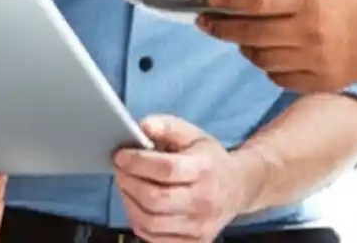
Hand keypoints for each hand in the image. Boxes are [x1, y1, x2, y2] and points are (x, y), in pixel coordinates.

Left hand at [113, 116, 257, 242]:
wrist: (237, 188)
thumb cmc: (209, 160)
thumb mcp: (192, 134)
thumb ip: (165, 126)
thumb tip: (142, 127)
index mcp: (205, 170)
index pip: (166, 169)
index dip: (137, 162)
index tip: (121, 155)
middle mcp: (204, 201)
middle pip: (154, 199)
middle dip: (128, 182)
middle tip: (120, 170)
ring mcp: (199, 226)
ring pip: (150, 222)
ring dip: (129, 202)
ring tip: (127, 186)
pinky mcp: (193, 242)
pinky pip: (153, 239)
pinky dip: (138, 222)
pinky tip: (138, 205)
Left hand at [198, 0, 356, 92]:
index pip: (256, 1)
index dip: (227, 0)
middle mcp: (310, 32)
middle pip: (250, 34)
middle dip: (221, 27)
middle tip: (206, 21)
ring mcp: (315, 61)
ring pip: (260, 59)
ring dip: (245, 47)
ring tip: (244, 35)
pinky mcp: (320, 82)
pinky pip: (277, 77)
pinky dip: (267, 65)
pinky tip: (272, 51)